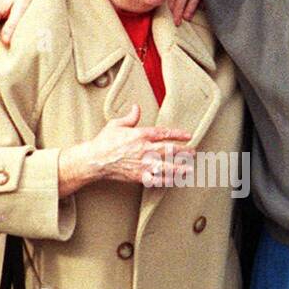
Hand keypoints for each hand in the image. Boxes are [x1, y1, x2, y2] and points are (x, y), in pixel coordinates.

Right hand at [58, 104, 192, 194]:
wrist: (94, 160)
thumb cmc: (104, 142)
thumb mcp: (116, 124)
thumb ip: (130, 117)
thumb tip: (136, 108)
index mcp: (140, 135)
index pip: (164, 133)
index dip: (178, 134)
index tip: (188, 135)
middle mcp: (144, 150)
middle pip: (169, 150)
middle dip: (183, 151)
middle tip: (193, 152)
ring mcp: (142, 164)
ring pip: (166, 167)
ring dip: (179, 168)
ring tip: (189, 169)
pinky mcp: (138, 176)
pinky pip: (156, 179)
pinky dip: (167, 180)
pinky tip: (174, 181)